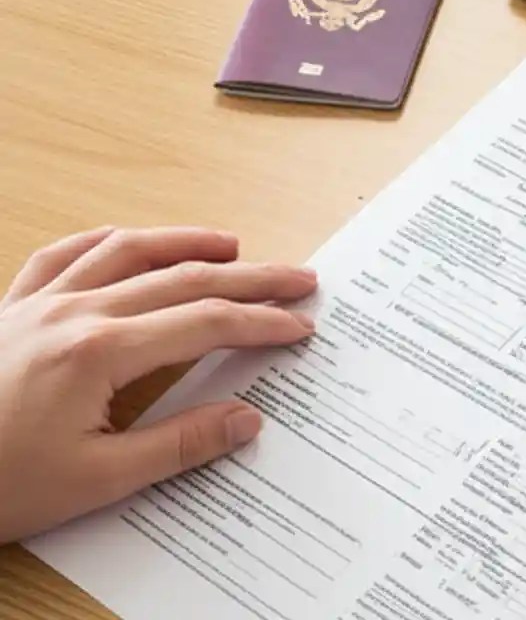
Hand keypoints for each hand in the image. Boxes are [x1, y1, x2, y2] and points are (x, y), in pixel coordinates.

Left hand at [0, 227, 317, 542]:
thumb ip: (179, 445)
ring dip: (185, 243)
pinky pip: (63, 254)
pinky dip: (105, 241)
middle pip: (182, 278)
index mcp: (99, 353)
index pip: (205, 324)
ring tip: (231, 244)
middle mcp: (73, 313)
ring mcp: (38, 303)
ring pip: (127, 251)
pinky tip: (129, 240)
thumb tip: (245, 419)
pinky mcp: (10, 308)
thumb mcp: (96, 481)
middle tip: (297, 277)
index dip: (261, 322)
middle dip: (249, 277)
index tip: (300, 325)